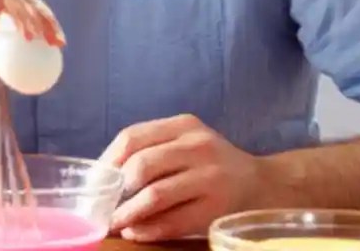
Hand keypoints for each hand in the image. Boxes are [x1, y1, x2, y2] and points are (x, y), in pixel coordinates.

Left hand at [99, 114, 263, 241]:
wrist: (265, 184)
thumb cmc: (212, 164)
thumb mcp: (186, 143)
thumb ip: (152, 150)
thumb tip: (102, 175)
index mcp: (183, 126)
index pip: (132, 137)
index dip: (107, 161)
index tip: (94, 181)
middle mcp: (198, 146)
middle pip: (141, 165)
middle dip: (115, 190)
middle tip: (101, 205)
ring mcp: (210, 177)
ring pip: (155, 194)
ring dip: (127, 213)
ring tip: (113, 223)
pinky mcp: (217, 206)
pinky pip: (174, 220)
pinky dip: (149, 229)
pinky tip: (136, 232)